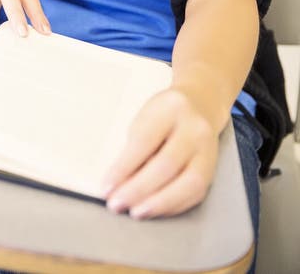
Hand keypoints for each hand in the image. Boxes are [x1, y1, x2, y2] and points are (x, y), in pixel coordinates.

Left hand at [99, 88, 218, 217]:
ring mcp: (208, 150)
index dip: (123, 167)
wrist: (200, 106)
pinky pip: (195, 194)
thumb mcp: (146, 118)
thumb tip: (118, 184)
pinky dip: (172, 206)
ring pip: (187, 184)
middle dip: (138, 189)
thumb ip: (135, 148)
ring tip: (134, 212)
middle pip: (166, 164)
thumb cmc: (163, 114)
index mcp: (171, 108)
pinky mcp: (213, 171)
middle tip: (116, 204)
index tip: (105, 187)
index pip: (144, 141)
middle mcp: (194, 129)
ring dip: (158, 203)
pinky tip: (153, 210)